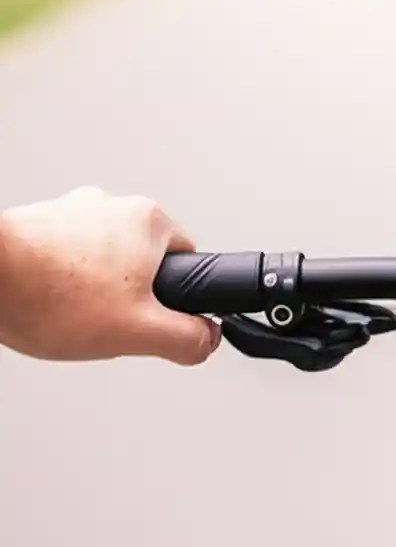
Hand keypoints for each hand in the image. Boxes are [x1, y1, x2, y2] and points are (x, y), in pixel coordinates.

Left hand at [0, 187, 219, 364]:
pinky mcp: (39, 222)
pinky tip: (45, 302)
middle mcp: (113, 206)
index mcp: (149, 221)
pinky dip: (58, 280)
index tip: (152, 313)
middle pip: (142, 261)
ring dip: (90, 287)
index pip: (187, 259)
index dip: (174, 296)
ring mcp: (72, 210)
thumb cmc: (46, 293)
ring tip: (69, 311)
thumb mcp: (136, 332)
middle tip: (107, 317)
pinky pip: (64, 257)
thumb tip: (206, 340)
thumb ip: (185, 339)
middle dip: (128, 293)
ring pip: (102, 259)